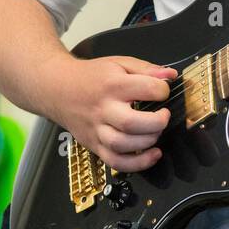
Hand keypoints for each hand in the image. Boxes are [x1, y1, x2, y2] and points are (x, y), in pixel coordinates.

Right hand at [51, 55, 177, 172]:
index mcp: (112, 85)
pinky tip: (152, 154)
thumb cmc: (91, 76)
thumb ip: (146, 68)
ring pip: (122, 145)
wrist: (57, 89)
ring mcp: (96, 130)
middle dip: (157, 122)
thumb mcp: (119, 63)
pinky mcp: (94, 145)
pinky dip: (137, 164)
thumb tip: (170, 75)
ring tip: (156, 132)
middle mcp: (103, 109)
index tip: (164, 91)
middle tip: (164, 115)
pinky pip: (115, 162)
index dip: (163, 90)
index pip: (145, 89)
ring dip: (147, 142)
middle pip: (131, 123)